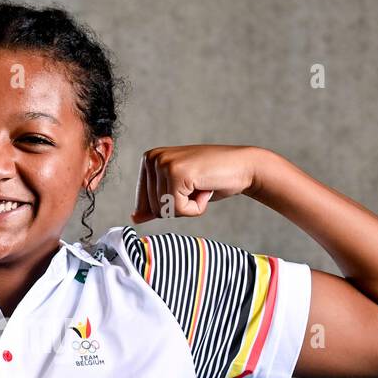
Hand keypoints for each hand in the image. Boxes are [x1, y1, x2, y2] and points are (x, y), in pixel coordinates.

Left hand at [130, 144, 261, 223]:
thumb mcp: (179, 191)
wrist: (243, 167)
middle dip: (179, 206)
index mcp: (148, 159)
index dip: (169, 205)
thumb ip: (156, 203)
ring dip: (188, 206)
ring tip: (201, 186)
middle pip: (153, 208)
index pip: (143, 203)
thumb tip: (134, 218)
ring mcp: (163, 163)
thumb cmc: (211, 180)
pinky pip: (178, 210)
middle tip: (197, 186)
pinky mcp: (176, 173)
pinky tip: (205, 188)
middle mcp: (152, 158)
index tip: (187, 187)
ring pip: (165, 210)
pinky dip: (196, 208)